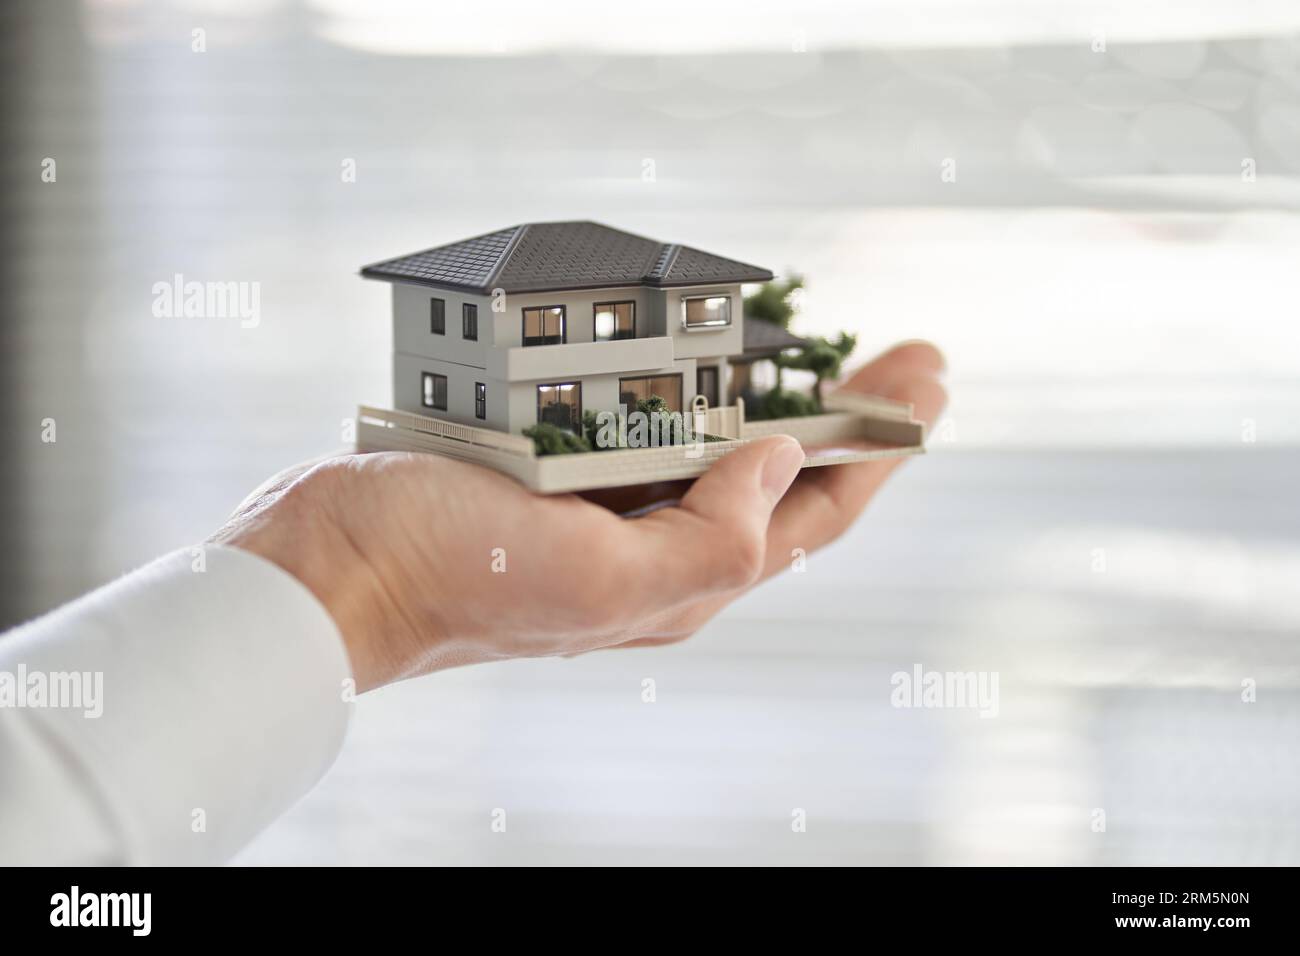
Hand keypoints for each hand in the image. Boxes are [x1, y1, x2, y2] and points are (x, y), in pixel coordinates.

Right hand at [210, 341, 945, 692]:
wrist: (330, 572)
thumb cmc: (449, 578)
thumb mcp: (599, 579)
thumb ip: (711, 540)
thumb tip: (779, 463)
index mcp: (679, 578)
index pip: (812, 516)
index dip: (879, 451)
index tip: (926, 383)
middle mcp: (652, 546)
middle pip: (779, 481)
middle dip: (847, 418)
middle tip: (902, 356)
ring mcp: (602, 509)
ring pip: (715, 450)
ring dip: (776, 400)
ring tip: (822, 355)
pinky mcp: (551, 473)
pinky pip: (644, 426)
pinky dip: (689, 390)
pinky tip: (700, 364)